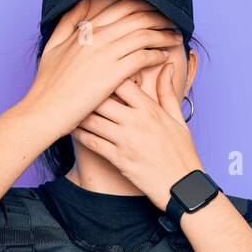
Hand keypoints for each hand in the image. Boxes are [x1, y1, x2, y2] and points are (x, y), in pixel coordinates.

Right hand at [20, 0, 183, 139]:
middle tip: (172, 22)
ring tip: (174, 38)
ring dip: (163, 35)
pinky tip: (163, 58)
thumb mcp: (53, 46)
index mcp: (86, 29)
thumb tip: (82, 5)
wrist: (45, 110)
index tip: (155, 11)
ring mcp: (106, 54)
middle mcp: (98, 36)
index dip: (142, 6)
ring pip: (144, 35)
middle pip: (137, 18)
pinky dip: (156, 55)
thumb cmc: (47, 84)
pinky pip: (142, 57)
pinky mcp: (113, 73)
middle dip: (159, 18)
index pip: (121, 7)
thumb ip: (67, 23)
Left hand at [71, 63, 203, 208]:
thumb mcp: (178, 119)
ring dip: (79, 113)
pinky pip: (92, 142)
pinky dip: (79, 134)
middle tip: (74, 89)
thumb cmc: (181, 153)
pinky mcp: (118, 159)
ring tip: (68, 107)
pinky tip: (72, 129)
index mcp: (150, 109)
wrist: (182, 186)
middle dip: (87, 92)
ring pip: (92, 120)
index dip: (107, 74)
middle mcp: (136, 122)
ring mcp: (125, 141)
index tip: (97, 74)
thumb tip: (166, 66)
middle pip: (101, 98)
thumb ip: (167, 92)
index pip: (122, 80)